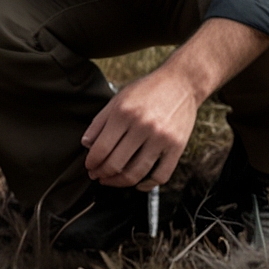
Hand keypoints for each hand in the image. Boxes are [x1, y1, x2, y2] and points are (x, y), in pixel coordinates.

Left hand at [81, 67, 202, 188]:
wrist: (182, 83)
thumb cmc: (147, 90)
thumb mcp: (118, 99)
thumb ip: (99, 122)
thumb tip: (87, 144)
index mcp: (124, 113)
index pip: (101, 149)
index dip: (92, 163)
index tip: (89, 166)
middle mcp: (142, 126)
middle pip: (115, 164)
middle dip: (101, 174)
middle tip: (97, 175)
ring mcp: (161, 138)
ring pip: (136, 173)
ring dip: (119, 182)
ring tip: (112, 180)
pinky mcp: (177, 146)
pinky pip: (161, 175)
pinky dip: (147, 185)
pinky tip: (138, 183)